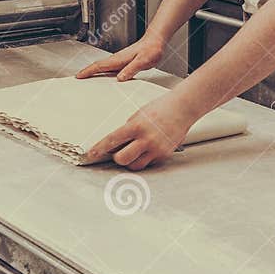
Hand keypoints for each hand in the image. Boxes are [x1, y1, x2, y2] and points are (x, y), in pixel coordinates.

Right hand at [76, 36, 164, 80]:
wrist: (156, 41)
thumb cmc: (151, 49)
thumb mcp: (143, 61)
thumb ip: (131, 69)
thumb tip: (120, 78)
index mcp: (119, 59)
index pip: (100, 65)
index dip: (88, 71)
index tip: (79, 76)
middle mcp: (117, 59)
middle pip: (98, 66)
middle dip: (87, 71)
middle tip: (78, 78)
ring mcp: (120, 60)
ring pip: (103, 66)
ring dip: (94, 71)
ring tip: (86, 78)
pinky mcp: (125, 61)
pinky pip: (110, 68)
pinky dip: (104, 72)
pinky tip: (105, 77)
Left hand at [85, 94, 199, 169]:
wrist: (183, 108)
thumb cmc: (161, 108)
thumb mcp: (139, 114)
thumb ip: (129, 128)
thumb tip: (117, 142)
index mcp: (136, 126)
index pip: (112, 140)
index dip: (99, 149)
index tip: (91, 154)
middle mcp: (146, 139)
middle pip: (122, 159)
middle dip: (117, 158)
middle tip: (118, 152)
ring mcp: (156, 148)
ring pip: (135, 165)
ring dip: (131, 161)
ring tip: (133, 152)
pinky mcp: (164, 154)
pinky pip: (149, 163)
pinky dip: (145, 158)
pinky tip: (148, 148)